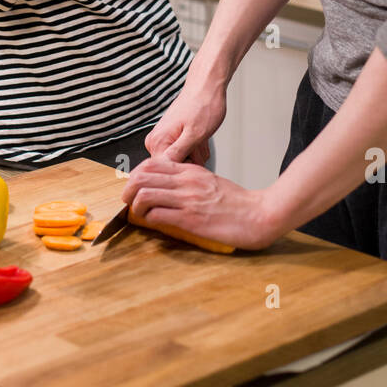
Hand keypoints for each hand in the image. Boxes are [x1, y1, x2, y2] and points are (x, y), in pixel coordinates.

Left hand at [121, 158, 273, 250]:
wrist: (259, 214)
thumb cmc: (237, 202)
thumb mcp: (210, 182)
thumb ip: (189, 181)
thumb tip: (168, 187)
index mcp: (191, 171)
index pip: (151, 163)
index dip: (135, 174)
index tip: (134, 186)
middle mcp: (186, 181)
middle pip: (142, 176)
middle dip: (128, 189)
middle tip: (127, 201)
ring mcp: (188, 199)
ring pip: (145, 194)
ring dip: (135, 205)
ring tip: (138, 213)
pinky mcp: (191, 219)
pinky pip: (158, 215)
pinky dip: (149, 219)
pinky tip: (153, 223)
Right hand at [145, 78, 226, 165]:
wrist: (206, 87)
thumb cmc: (203, 106)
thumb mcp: (194, 135)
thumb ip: (178, 155)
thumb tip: (167, 170)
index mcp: (157, 142)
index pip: (167, 171)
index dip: (185, 168)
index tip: (196, 157)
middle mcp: (155, 141)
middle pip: (174, 167)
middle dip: (192, 159)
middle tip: (200, 143)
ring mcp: (162, 138)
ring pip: (182, 159)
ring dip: (195, 152)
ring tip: (200, 138)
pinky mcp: (170, 135)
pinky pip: (184, 151)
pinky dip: (195, 146)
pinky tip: (200, 137)